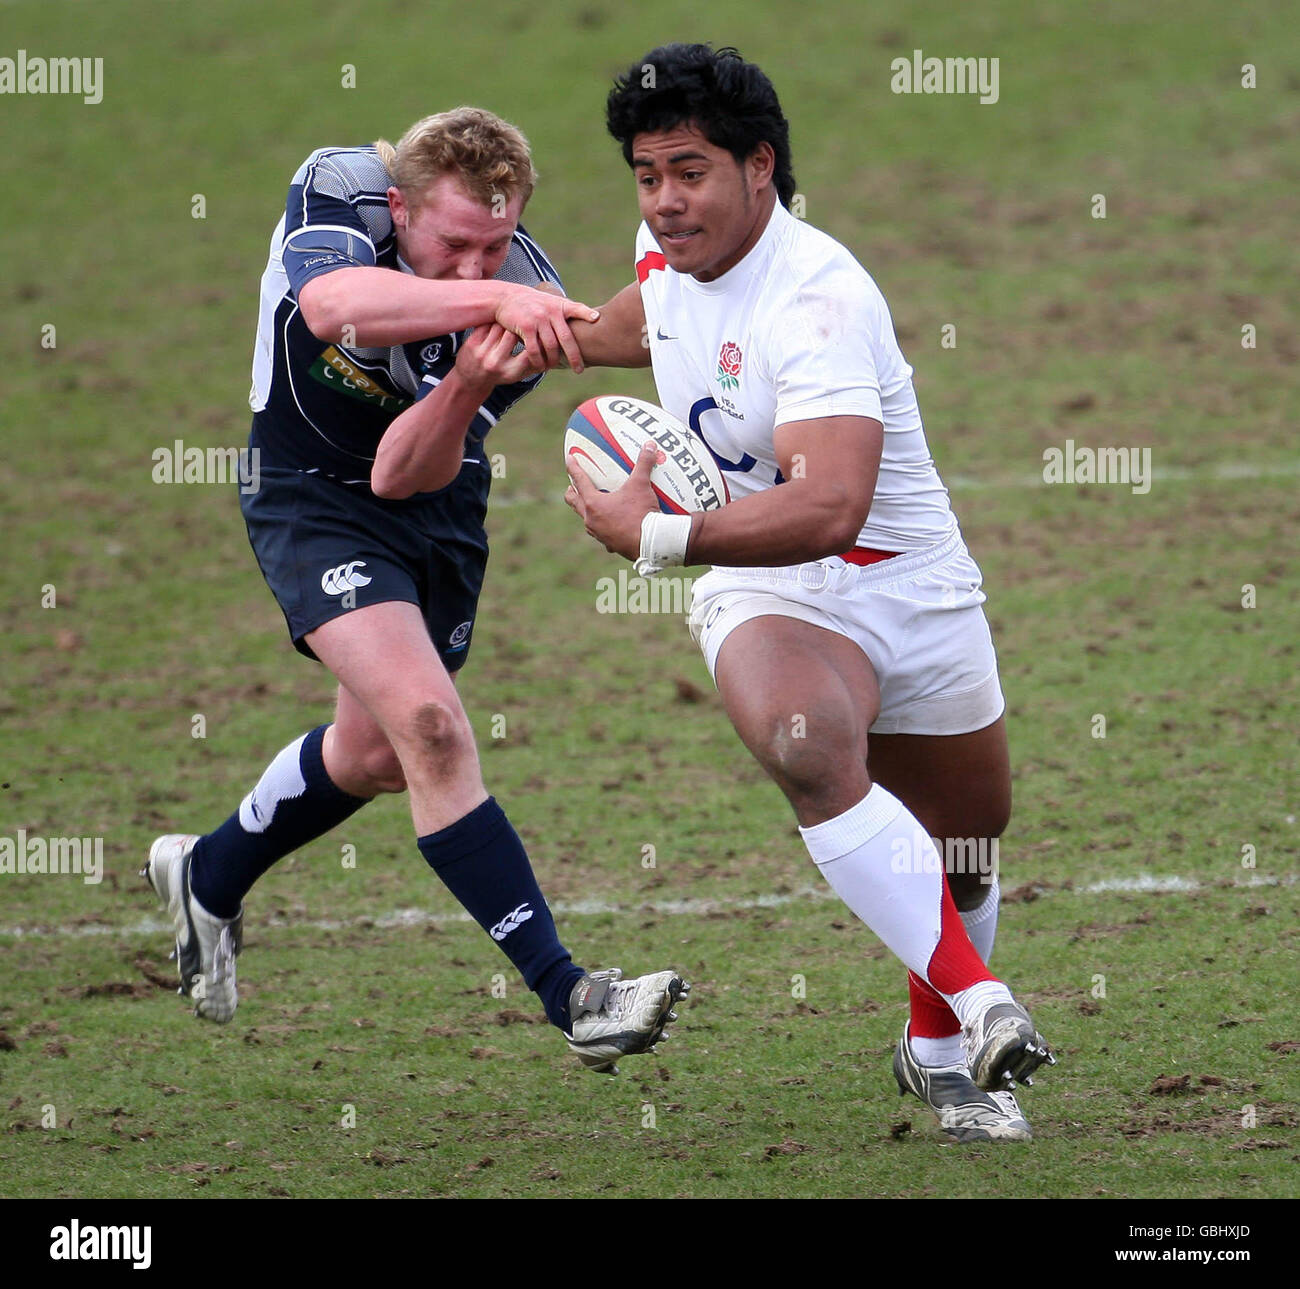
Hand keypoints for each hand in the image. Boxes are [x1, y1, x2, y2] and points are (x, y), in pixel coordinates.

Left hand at [454, 322, 543, 391]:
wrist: (472, 379)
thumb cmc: (503, 374)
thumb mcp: (520, 374)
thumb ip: (537, 365)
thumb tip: (561, 352)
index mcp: (511, 372)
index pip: (529, 353)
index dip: (537, 340)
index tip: (544, 331)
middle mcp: (496, 363)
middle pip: (513, 335)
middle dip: (521, 325)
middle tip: (530, 315)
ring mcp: (482, 352)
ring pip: (500, 327)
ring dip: (509, 319)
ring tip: (517, 313)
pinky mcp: (472, 344)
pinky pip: (488, 325)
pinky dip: (496, 319)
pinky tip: (502, 315)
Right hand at [495, 283, 598, 373]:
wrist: (506, 298)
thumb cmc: (532, 303)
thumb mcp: (550, 301)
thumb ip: (567, 311)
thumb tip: (593, 317)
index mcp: (559, 306)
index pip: (576, 308)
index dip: (586, 313)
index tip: (597, 319)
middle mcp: (550, 311)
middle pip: (566, 338)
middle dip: (574, 356)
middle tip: (579, 370)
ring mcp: (538, 319)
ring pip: (550, 346)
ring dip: (553, 361)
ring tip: (555, 369)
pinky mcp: (525, 327)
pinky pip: (534, 349)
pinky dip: (538, 361)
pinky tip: (540, 367)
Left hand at [564, 441, 662, 560]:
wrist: (651, 543)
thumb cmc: (641, 513)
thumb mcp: (641, 485)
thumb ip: (643, 464)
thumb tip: (650, 445)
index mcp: (593, 503)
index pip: (579, 481)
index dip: (573, 467)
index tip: (569, 458)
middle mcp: (590, 519)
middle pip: (573, 502)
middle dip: (572, 492)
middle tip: (574, 485)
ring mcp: (598, 534)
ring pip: (586, 519)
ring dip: (587, 510)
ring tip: (594, 504)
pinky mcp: (609, 544)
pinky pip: (601, 533)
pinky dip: (604, 526)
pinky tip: (612, 525)